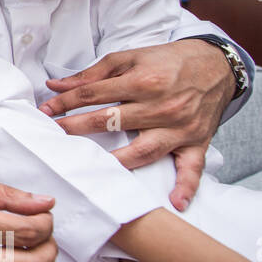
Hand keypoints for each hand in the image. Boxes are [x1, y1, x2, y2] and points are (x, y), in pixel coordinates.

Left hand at [39, 40, 233, 208]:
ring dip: (116, 162)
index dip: (65, 103)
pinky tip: (174, 203)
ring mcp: (180, 128)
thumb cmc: (168, 61)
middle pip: (111, 122)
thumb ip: (91, 74)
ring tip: (90, 171)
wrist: (216, 65)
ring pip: (143, 150)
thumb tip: (55, 85)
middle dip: (77, 129)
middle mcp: (162, 106)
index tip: (45, 112)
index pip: (94, 95)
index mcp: (143, 81)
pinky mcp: (196, 143)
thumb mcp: (129, 58)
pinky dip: (186, 187)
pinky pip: (192, 169)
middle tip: (52, 137)